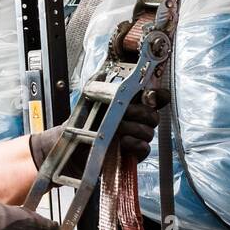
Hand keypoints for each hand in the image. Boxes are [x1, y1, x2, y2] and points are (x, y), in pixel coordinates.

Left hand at [28, 88, 169, 174]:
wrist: (71, 149)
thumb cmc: (81, 125)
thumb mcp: (89, 103)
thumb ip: (100, 87)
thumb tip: (104, 74)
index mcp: (131, 105)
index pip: (155, 98)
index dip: (158, 96)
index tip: (149, 96)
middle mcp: (136, 121)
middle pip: (154, 115)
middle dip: (141, 112)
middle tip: (127, 112)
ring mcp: (136, 138)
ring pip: (149, 131)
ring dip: (135, 128)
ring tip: (118, 128)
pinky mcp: (133, 155)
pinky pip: (144, 149)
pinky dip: (135, 144)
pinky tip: (124, 142)